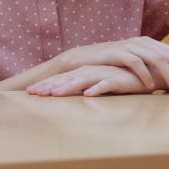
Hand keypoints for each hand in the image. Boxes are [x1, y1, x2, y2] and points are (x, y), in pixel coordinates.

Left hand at [27, 65, 152, 96]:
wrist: (139, 73)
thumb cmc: (113, 79)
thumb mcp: (92, 84)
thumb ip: (77, 87)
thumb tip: (59, 96)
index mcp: (79, 73)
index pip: (58, 79)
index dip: (44, 85)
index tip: (29, 92)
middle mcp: (87, 72)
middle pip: (65, 79)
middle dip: (48, 86)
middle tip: (33, 93)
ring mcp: (100, 74)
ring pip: (81, 80)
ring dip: (68, 87)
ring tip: (55, 94)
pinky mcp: (116, 79)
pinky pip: (105, 84)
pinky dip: (97, 88)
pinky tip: (89, 94)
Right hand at [57, 37, 168, 92]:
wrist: (82, 59)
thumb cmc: (108, 63)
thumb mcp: (131, 60)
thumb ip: (148, 63)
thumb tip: (168, 74)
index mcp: (146, 42)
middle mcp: (139, 41)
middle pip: (168, 56)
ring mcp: (128, 45)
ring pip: (156, 59)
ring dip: (168, 76)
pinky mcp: (117, 52)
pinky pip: (137, 63)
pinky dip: (146, 74)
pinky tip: (150, 86)